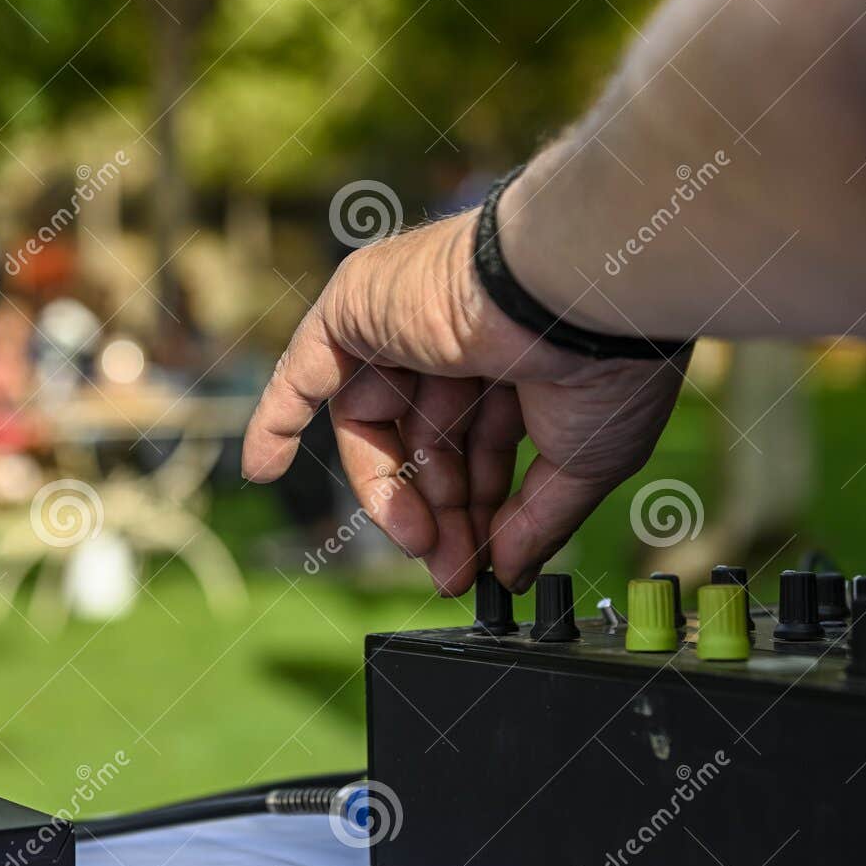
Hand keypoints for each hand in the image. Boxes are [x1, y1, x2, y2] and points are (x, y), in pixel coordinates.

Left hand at [242, 211, 686, 594]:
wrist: (579, 292)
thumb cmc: (604, 360)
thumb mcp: (582, 460)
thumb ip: (536, 520)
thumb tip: (507, 573)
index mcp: (517, 357)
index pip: (477, 445)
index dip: (478, 510)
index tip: (483, 567)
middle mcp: (457, 335)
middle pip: (424, 442)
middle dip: (440, 510)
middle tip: (451, 569)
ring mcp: (404, 319)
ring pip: (376, 422)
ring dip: (392, 491)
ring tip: (423, 542)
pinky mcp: (359, 307)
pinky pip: (303, 370)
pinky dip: (277, 418)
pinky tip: (262, 471)